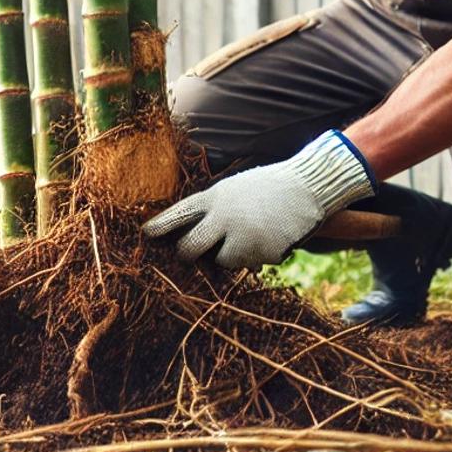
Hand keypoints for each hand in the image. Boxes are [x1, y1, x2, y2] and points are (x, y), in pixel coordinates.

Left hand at [142, 130, 374, 269]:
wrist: (307, 186)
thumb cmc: (269, 188)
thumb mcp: (235, 190)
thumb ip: (217, 211)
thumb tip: (198, 241)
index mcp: (214, 197)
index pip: (178, 213)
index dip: (160, 226)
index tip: (144, 234)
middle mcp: (222, 216)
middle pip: (190, 247)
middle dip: (187, 255)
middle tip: (188, 256)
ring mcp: (240, 236)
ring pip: (221, 261)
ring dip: (231, 255)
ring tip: (252, 234)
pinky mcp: (259, 252)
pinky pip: (248, 265)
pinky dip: (256, 258)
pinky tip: (270, 239)